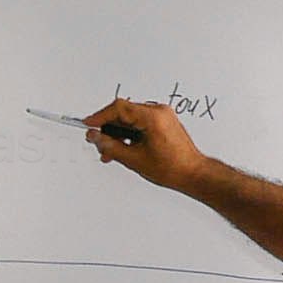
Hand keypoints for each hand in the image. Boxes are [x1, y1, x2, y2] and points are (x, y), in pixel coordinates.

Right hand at [83, 98, 206, 190]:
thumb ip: (110, 146)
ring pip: (130, 119)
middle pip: (124, 112)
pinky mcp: (163, 121)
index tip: (89, 124)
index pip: (119, 108)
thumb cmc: (173, 168)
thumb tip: (94, 137)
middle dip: (109, 129)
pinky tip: (123, 148)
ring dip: (118, 134)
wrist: (193, 173)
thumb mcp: (134, 159)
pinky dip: (130, 134)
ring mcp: (162, 115)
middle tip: (99, 143)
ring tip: (111, 152)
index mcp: (153, 117)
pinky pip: (140, 122)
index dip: (100, 116)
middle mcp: (159, 111)